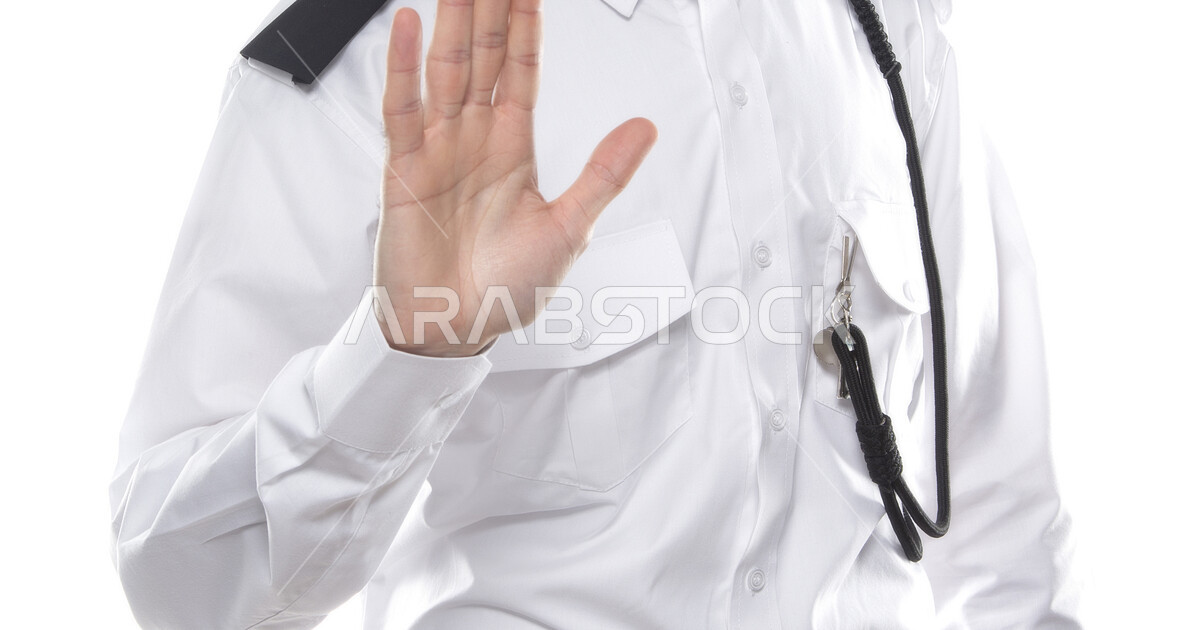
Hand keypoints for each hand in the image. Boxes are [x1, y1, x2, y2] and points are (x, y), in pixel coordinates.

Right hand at [374, 0, 657, 356]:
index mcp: (513, 148)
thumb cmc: (505, 287)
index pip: (522, 71)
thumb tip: (645, 129)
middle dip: (487, 9)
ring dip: (450, 23)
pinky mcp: (404, 169)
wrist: (453, 328)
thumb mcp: (570, 229)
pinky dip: (402, 67)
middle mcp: (474, 139)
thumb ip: (603, 174)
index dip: (526, 27)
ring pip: (445, 70)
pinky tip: (408, 26)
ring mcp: (438, 149)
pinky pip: (402, 108)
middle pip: (482, 57)